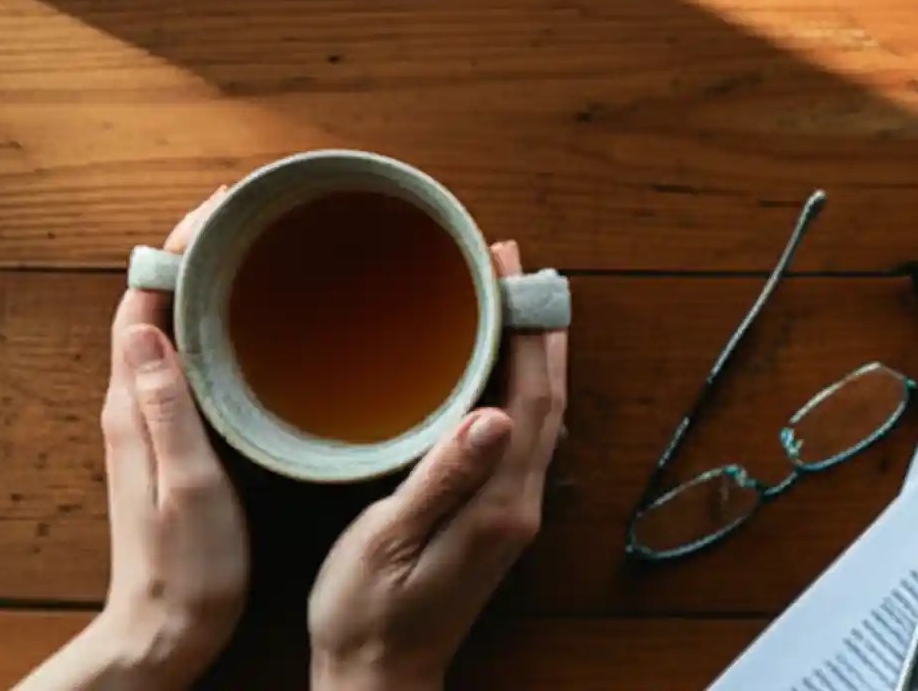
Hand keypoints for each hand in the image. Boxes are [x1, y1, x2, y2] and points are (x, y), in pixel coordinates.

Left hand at [16, 188, 248, 690]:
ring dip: (204, 285)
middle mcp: (134, 404)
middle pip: (155, 307)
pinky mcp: (172, 438)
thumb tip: (146, 327)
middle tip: (248, 216)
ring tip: (254, 252)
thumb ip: (164, 408)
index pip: (142, 306)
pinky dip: (214, 328)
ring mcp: (151, 421)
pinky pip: (188, 362)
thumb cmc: (187, 566)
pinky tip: (251, 328)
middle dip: (194, 253)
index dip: (175, 250)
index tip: (219, 210)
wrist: (165, 628)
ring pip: (173, 330)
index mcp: (135, 407)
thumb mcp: (186, 486)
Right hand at [308, 241, 568, 690]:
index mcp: (500, 505)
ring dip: (532, 356)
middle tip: (513, 267)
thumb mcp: (391, 542)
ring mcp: (511, 513)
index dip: (527, 330)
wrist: (380, 676)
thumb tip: (494, 413)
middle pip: (547, 401)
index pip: (531, 398)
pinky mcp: (495, 519)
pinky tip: (494, 372)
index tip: (510, 269)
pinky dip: (517, 390)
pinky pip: (519, 437)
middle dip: (538, 330)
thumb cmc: (369, 614)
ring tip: (512, 302)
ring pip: (538, 417)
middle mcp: (519, 505)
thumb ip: (444, 478)